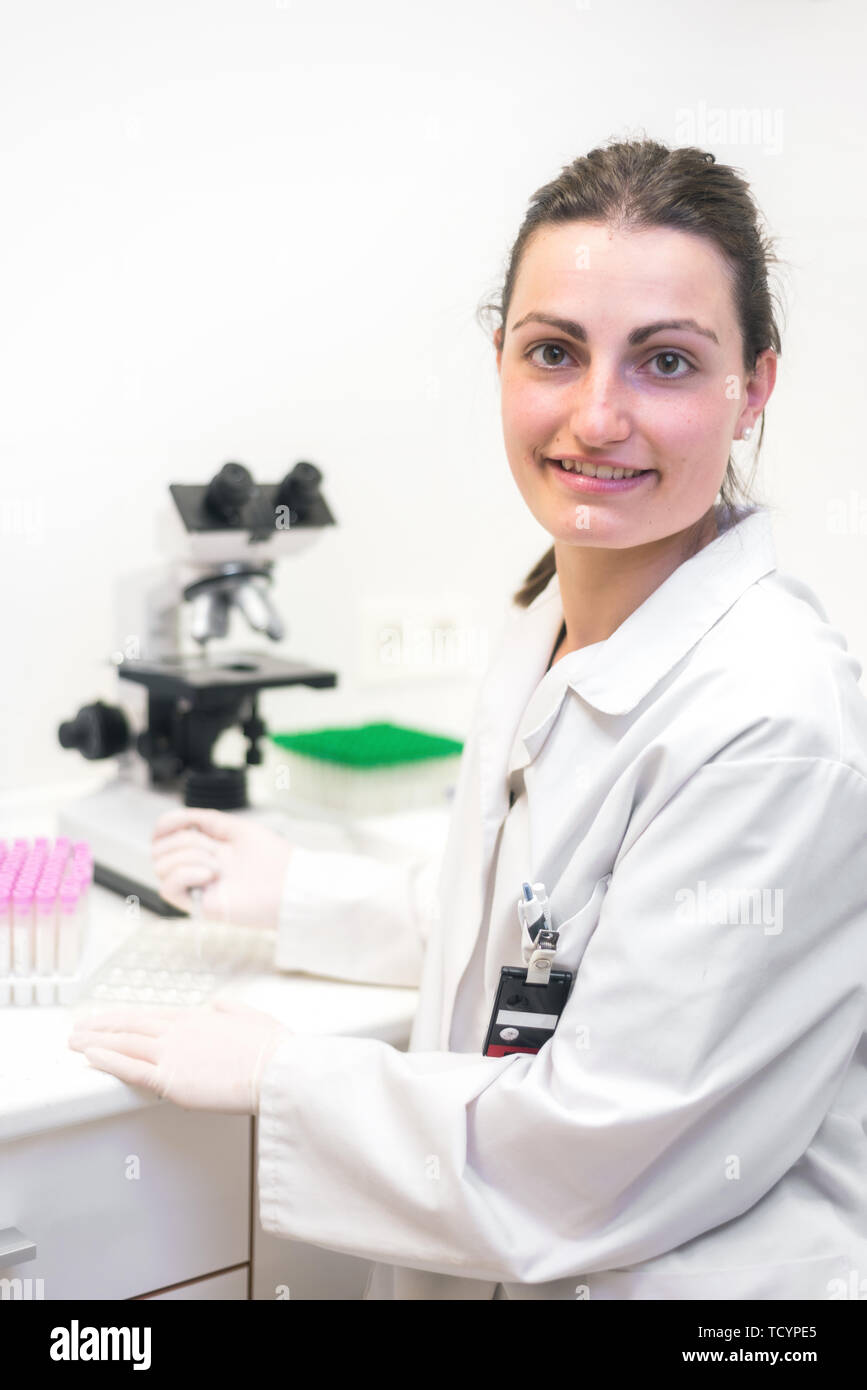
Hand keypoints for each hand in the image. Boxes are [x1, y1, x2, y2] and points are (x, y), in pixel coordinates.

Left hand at [68, 998, 292, 1112]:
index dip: (125, 1018)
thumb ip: (231, 1009)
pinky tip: (90, 1057)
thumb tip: (219, 1005)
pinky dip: (108, 1061)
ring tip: (74, 1041)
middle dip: (101, 1027)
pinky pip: (131, 1070)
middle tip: (79, 1028)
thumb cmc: (272, 1050)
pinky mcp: (173, 1080)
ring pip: (125, 1044)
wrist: (279, 1070)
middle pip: (131, 1026)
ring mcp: (173, 1054)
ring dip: (95, 1041)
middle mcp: (180, 1031)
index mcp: (199, 1017)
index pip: (151, 1016)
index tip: (109, 1019)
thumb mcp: (252, 1017)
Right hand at [151, 807, 294, 929]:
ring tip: (217, 866)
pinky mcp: (198, 905)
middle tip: (215, 849)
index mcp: (206, 846)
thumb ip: (207, 820)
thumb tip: (180, 817)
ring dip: (189, 857)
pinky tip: (208, 875)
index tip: (182, 820)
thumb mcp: (238, 828)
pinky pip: (167, 888)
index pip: (165, 835)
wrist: (289, 885)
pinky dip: (184, 874)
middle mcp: (197, 865)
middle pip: (159, 848)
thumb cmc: (273, 858)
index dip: (165, 824)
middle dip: (185, 840)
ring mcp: (196, 885)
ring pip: (160, 865)